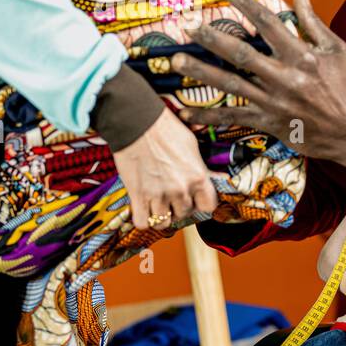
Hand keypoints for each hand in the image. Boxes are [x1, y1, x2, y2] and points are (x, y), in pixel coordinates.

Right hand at [111, 106, 219, 230]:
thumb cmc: (164, 127)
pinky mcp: (138, 196)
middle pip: (184, 214)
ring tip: (156, 204)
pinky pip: (142, 223)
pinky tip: (142, 209)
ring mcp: (158, 195)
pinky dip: (142, 220)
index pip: (209, 206)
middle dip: (178, 207)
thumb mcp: (191, 144)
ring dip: (160, 215)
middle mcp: (181, 189)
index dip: (201, 204)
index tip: (194, 200)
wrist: (136, 122)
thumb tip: (205, 177)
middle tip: (170, 196)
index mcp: (197, 176)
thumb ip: (198, 166)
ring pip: (163, 223)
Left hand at [171, 0, 345, 163]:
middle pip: (242, 55)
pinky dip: (210, 116)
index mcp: (301, 56)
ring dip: (202, 72)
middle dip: (213, 39)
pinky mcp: (268, 122)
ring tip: (176, 61)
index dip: (248, 6)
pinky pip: (234, 118)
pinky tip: (186, 113)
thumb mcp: (334, 50)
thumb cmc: (344, 87)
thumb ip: (312, 21)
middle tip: (189, 26)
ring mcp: (273, 102)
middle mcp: (285, 78)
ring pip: (232, 84)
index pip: (270, 25)